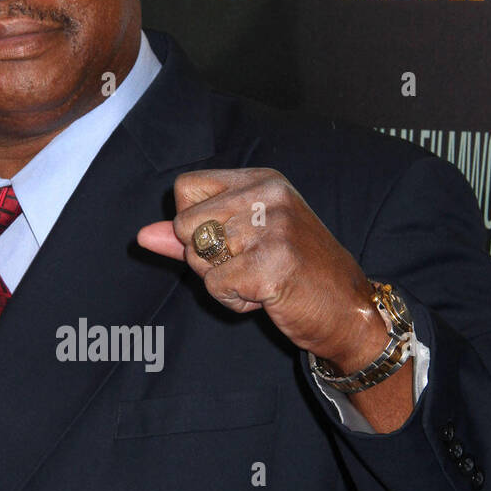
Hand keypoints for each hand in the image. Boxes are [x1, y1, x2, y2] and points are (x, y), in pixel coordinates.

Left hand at [136, 168, 413, 430]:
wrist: (349, 310)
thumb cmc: (296, 275)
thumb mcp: (243, 244)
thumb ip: (191, 237)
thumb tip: (141, 236)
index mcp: (261, 180)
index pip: (185, 188)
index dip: (192, 225)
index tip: (229, 242)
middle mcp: (268, 194)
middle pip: (186, 225)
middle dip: (206, 258)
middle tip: (248, 266)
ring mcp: (272, 227)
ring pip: (199, 257)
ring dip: (222, 281)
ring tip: (260, 280)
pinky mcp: (271, 264)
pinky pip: (216, 286)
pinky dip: (235, 302)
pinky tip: (267, 297)